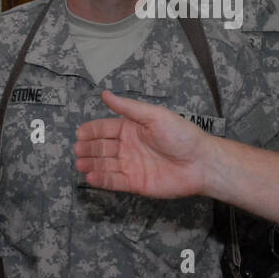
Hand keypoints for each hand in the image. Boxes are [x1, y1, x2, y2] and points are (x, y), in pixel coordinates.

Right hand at [74, 90, 210, 197]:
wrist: (201, 162)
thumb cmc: (181, 135)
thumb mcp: (154, 116)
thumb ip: (128, 107)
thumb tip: (105, 94)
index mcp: (131, 128)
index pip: (105, 128)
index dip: (92, 131)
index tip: (80, 133)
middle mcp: (128, 147)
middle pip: (102, 147)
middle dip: (88, 148)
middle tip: (77, 150)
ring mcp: (130, 166)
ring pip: (105, 165)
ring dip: (91, 164)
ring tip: (80, 164)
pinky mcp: (135, 183)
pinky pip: (114, 181)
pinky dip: (101, 179)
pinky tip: (91, 176)